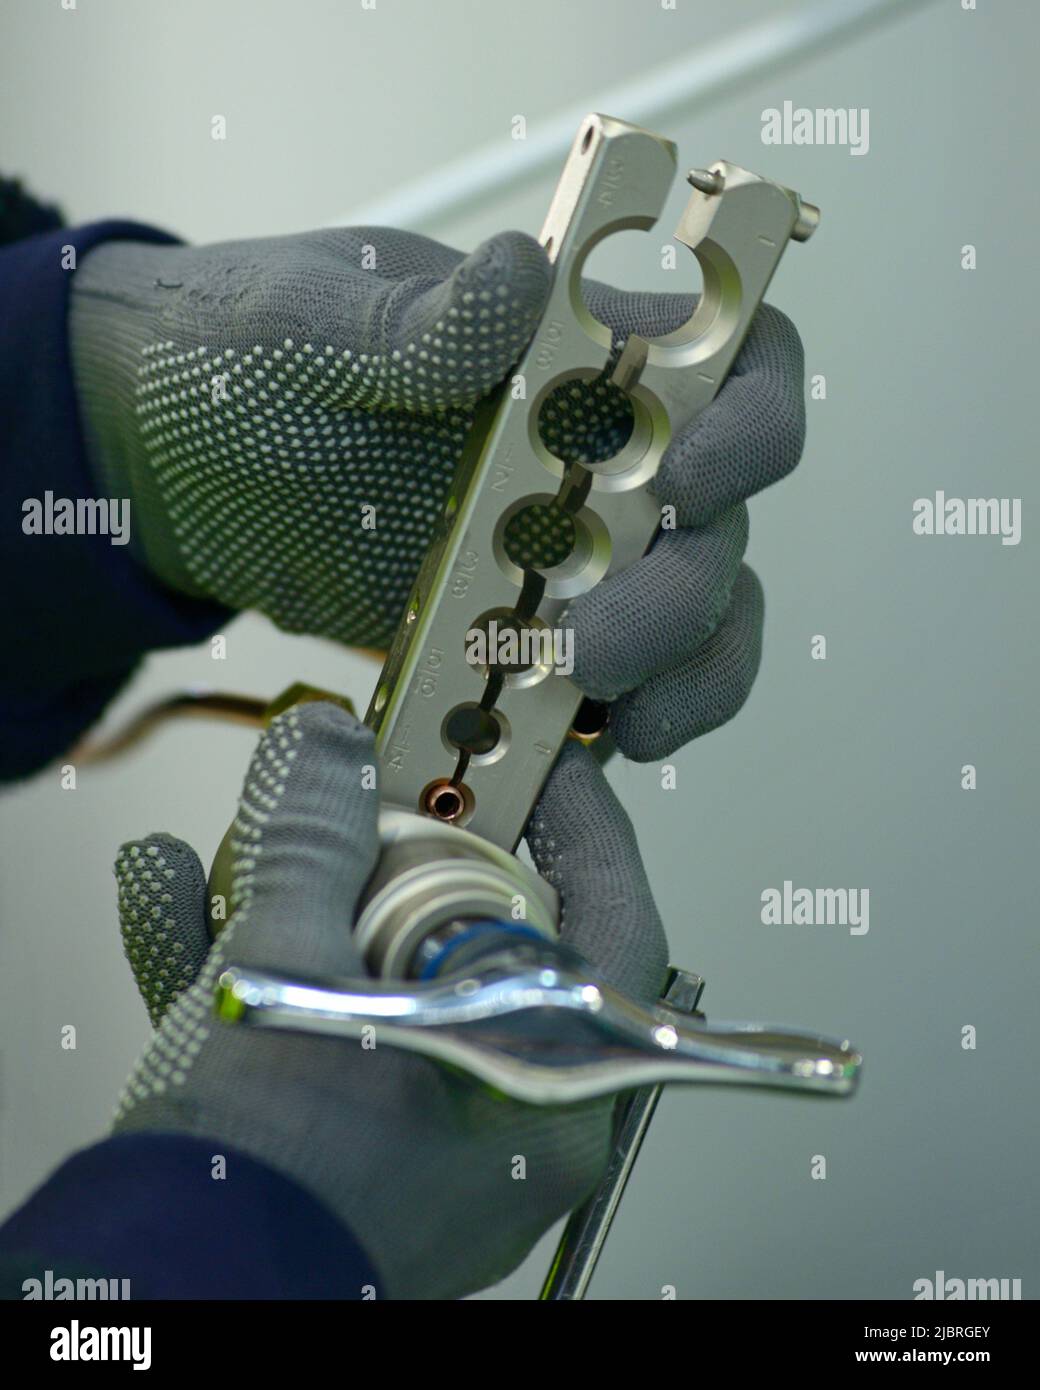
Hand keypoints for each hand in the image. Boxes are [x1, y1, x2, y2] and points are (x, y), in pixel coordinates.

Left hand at [70, 228, 804, 760]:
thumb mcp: (314, 326)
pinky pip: (606, 700)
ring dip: (668, 676)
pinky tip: (561, 762)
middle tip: (593, 644)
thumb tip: (517, 274)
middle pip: (715, 528)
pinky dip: (603, 735)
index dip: (748, 423)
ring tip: (598, 716)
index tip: (690, 476)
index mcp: (576, 351)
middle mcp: (598, 459)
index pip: (731, 366)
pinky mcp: (524, 645)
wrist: (179, 470)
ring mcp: (568, 561)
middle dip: (676, 594)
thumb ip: (419, 319)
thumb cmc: (244, 363)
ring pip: (689, 627)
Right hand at [112, 701, 666, 1299]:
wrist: (170, 1289)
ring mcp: (430, 1141)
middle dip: (409, 862)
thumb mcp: (288, 972)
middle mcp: (505, 1119)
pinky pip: (334, 1035)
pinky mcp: (352, 1153)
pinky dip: (266, 971)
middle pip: (486, 946)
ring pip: (393, 987)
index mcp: (542, 1076)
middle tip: (371, 800)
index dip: (582, 824)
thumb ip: (316, 842)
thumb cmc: (265, 1179)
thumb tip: (329, 747)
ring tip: (240, 841)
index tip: (540, 761)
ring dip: (308, 907)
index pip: (611, 920)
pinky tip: (177, 902)